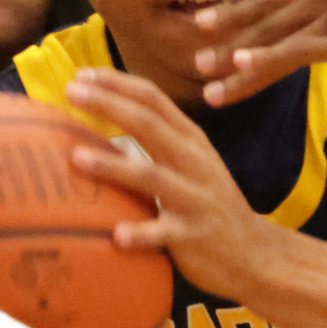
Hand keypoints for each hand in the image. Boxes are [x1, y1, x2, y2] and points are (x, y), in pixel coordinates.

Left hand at [66, 67, 279, 301]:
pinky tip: (116, 236)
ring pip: (150, 176)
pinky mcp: (193, 236)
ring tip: (76, 158)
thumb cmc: (209, 206)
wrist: (256, 254)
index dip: (117, 83)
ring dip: (112, 166)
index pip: (153, 99)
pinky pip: (163, 233)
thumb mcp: (192, 164)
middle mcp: (193, 162)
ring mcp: (194, 199)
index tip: (81, 74)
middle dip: (108, 104)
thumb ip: (158, 142)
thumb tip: (107, 121)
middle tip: (70, 90)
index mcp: (190, 140)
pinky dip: (140, 234)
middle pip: (148, 124)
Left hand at [190, 0, 326, 106]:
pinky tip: (239, 71)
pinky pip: (292, 51)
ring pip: (272, 35)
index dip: (239, 14)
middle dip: (225, 34)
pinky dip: (261, 61)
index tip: (208, 26)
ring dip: (234, 59)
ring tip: (205, 78)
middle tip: (191, 50)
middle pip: (265, 12)